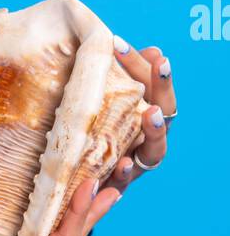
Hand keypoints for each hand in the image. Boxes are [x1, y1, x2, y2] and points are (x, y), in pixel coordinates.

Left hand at [104, 35, 174, 193]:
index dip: (152, 67)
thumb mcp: (98, 101)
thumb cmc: (89, 130)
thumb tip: (141, 48)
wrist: (70, 177)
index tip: (148, 48)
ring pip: (156, 150)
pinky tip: (121, 163)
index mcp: (146, 114)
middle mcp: (148, 138)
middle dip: (163, 87)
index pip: (156, 87)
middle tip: (160, 64)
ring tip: (150, 113)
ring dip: (156, 131)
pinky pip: (124, 183)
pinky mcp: (116, 186)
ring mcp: (136, 163)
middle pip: (165, 112)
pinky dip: (123, 175)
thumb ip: (115, 78)